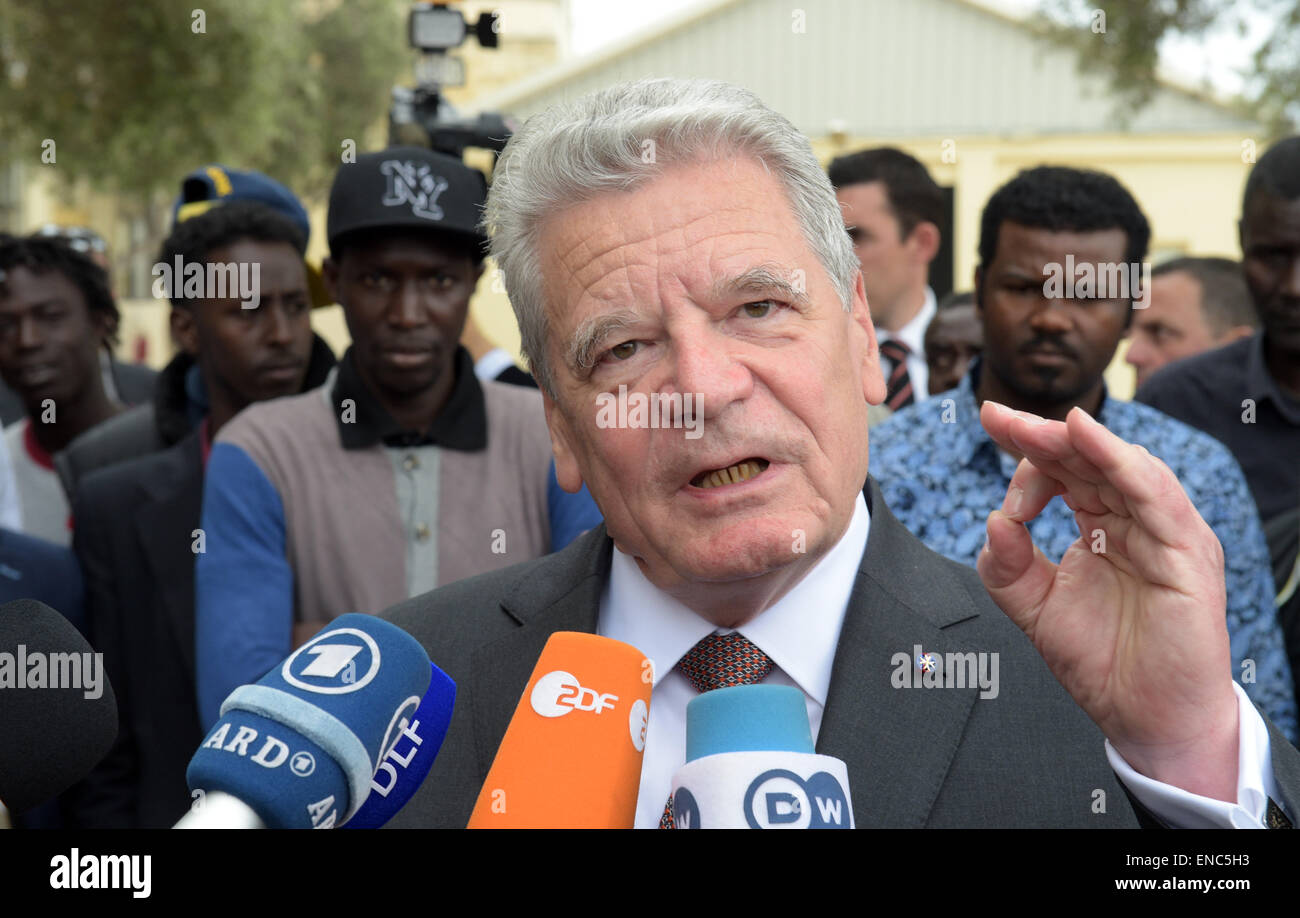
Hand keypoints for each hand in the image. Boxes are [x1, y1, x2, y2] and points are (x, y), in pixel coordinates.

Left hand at [976, 401, 1239, 801]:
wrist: (1147, 720)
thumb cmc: (1102, 662)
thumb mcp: (1034, 610)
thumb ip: (1006, 567)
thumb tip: (993, 520)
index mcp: (1102, 525)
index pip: (1064, 471)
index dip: (1025, 451)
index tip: (986, 431)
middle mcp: (1135, 521)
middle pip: (1089, 460)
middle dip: (1041, 435)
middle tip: (998, 416)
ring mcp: (1164, 533)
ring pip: (1123, 467)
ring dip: (1077, 442)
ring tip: (1037, 426)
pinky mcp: (1187, 554)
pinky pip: (1155, 496)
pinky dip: (1122, 463)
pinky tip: (1087, 440)